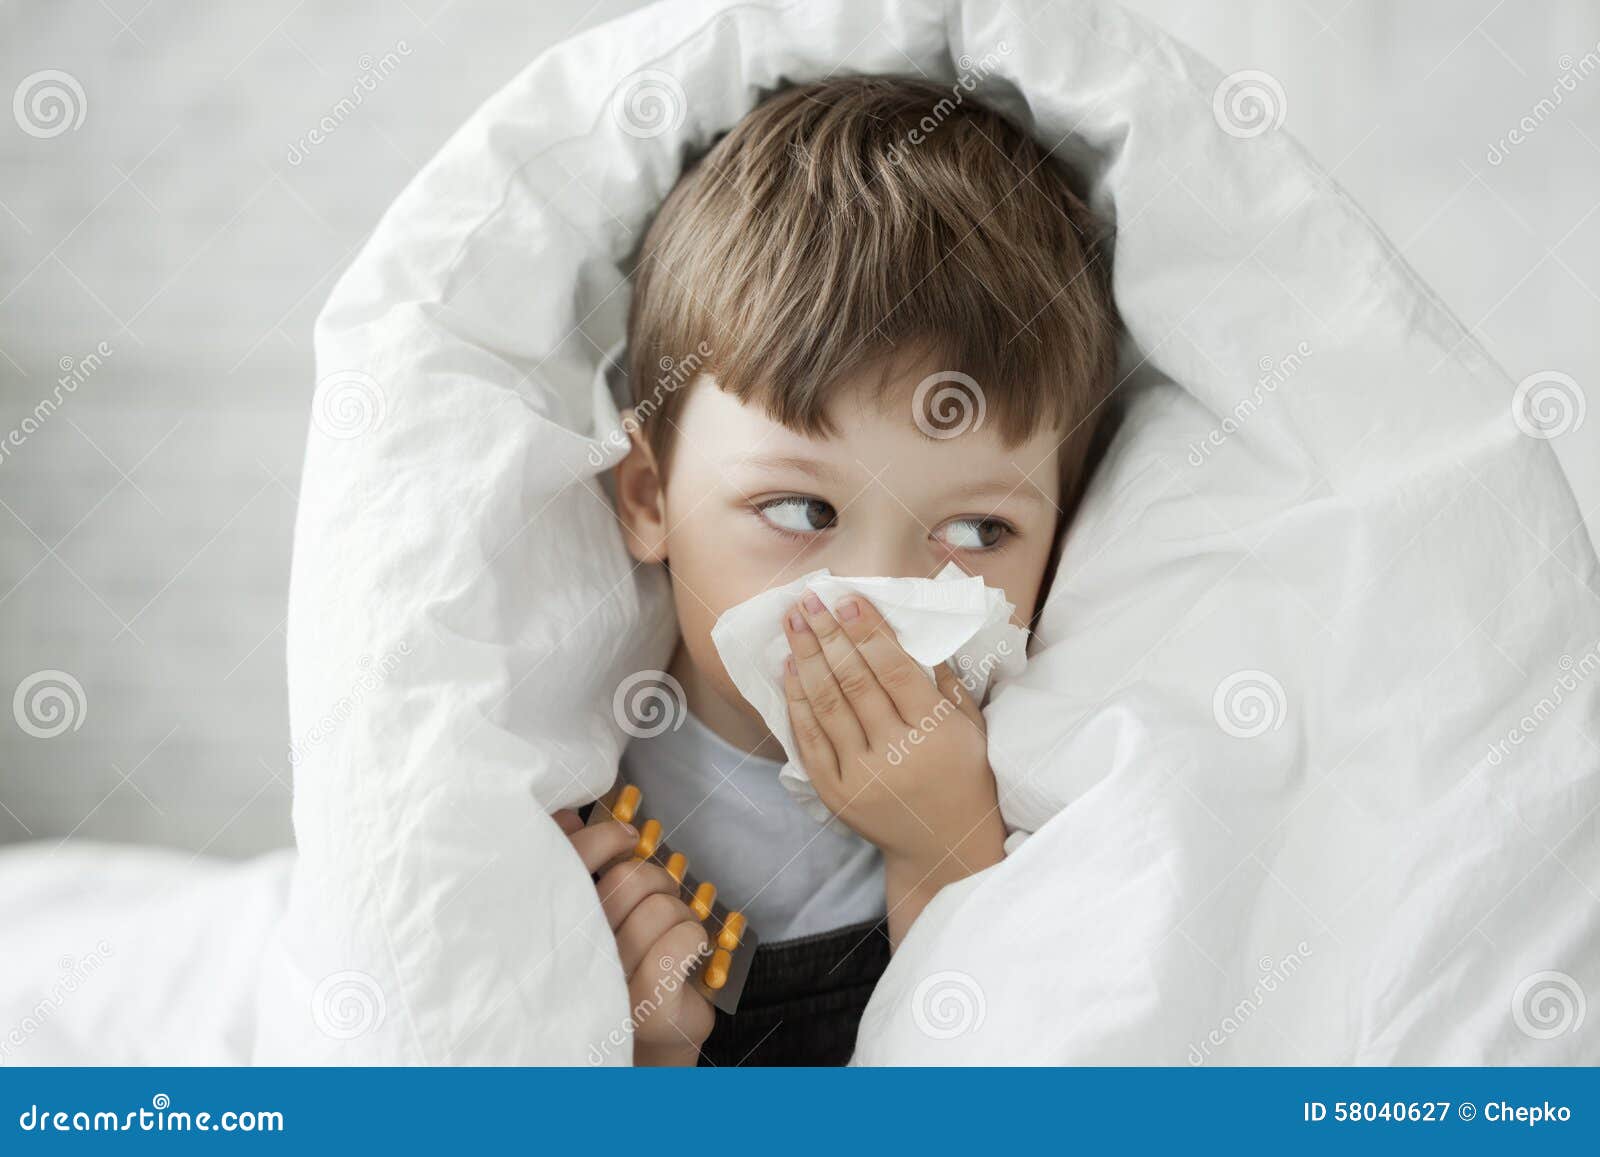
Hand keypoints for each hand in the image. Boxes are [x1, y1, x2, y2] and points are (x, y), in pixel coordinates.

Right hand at [556, 809, 714, 1064]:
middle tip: (659, 901)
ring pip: (662, 906)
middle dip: (657, 880)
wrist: (644, 1051)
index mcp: (559, 930)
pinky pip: (684, 938)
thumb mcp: (595, 920)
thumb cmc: (621, 975)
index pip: (571, 862)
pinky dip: (696, 936)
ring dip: (679, 913)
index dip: (604, 836)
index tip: (626, 836)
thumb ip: (577, 868)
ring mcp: (613, 986)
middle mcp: (577, 959)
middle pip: (630, 878)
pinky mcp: (651, 1007)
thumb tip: (568, 815)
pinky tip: (690, 952)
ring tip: (671, 935)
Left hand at [781, 591, 1006, 946]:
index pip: (894, 670)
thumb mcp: (971, 729)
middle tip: (809, 600)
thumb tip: (911, 634)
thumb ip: (946, 682)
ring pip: (827, 706)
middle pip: (855, 682)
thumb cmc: (964, 778)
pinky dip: (797, 701)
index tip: (846, 600)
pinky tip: (789, 669)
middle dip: (829, 635)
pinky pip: (810, 739)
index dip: (867, 632)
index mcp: (935, 732)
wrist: (942, 848)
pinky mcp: (836, 793)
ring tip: (792, 623)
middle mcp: (896, 754)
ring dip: (806, 658)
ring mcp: (862, 776)